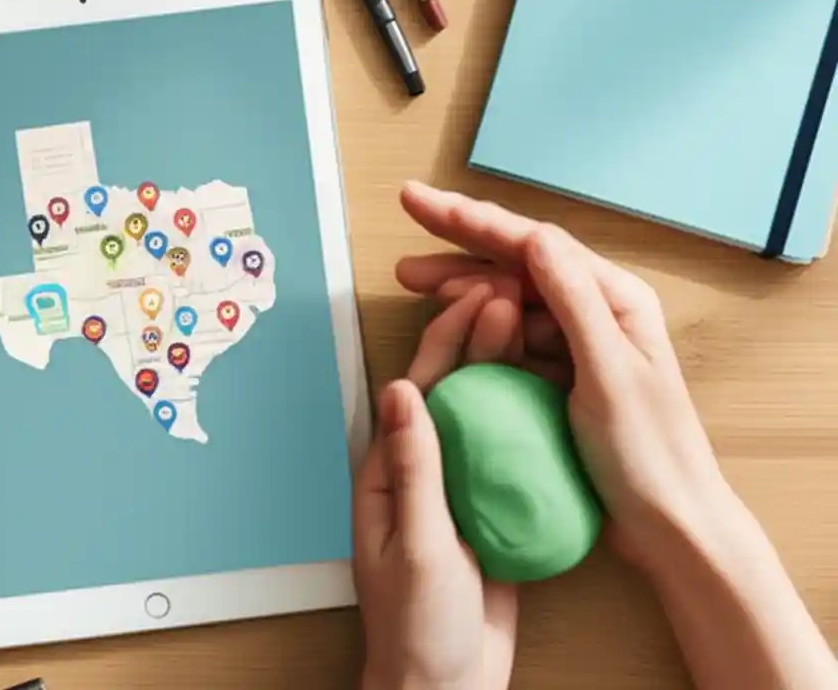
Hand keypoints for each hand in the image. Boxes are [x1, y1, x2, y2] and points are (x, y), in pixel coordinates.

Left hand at [354, 284, 520, 689]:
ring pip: (483, 413)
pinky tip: (555, 392)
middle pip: (452, 390)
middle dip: (479, 340)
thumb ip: (414, 469)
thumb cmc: (417, 626)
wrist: (449, 684)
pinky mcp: (488, 510)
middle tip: (514, 295)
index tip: (476, 296)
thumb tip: (403, 390)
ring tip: (537, 328)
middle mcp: (420, 471)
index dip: (446, 338)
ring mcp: (457, 488)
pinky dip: (527, 419)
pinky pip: (507, 452)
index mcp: (389, 472)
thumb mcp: (415, 543)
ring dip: (506, 370)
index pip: (418, 387)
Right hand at [392, 181, 732, 574]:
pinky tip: (446, 329)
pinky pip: (507, 342)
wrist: (668, 527)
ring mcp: (576, 348)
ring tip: (413, 284)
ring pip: (505, 303)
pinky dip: (474, 331)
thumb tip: (533, 238)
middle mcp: (596, 314)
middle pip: (515, 267)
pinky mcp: (559, 381)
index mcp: (615, 299)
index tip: (418, 203)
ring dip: (460, 292)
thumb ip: (574, 302)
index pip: (533, 245)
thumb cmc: (649, 455)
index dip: (471, 221)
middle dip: (456, 252)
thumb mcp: (610, 374)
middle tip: (403, 246)